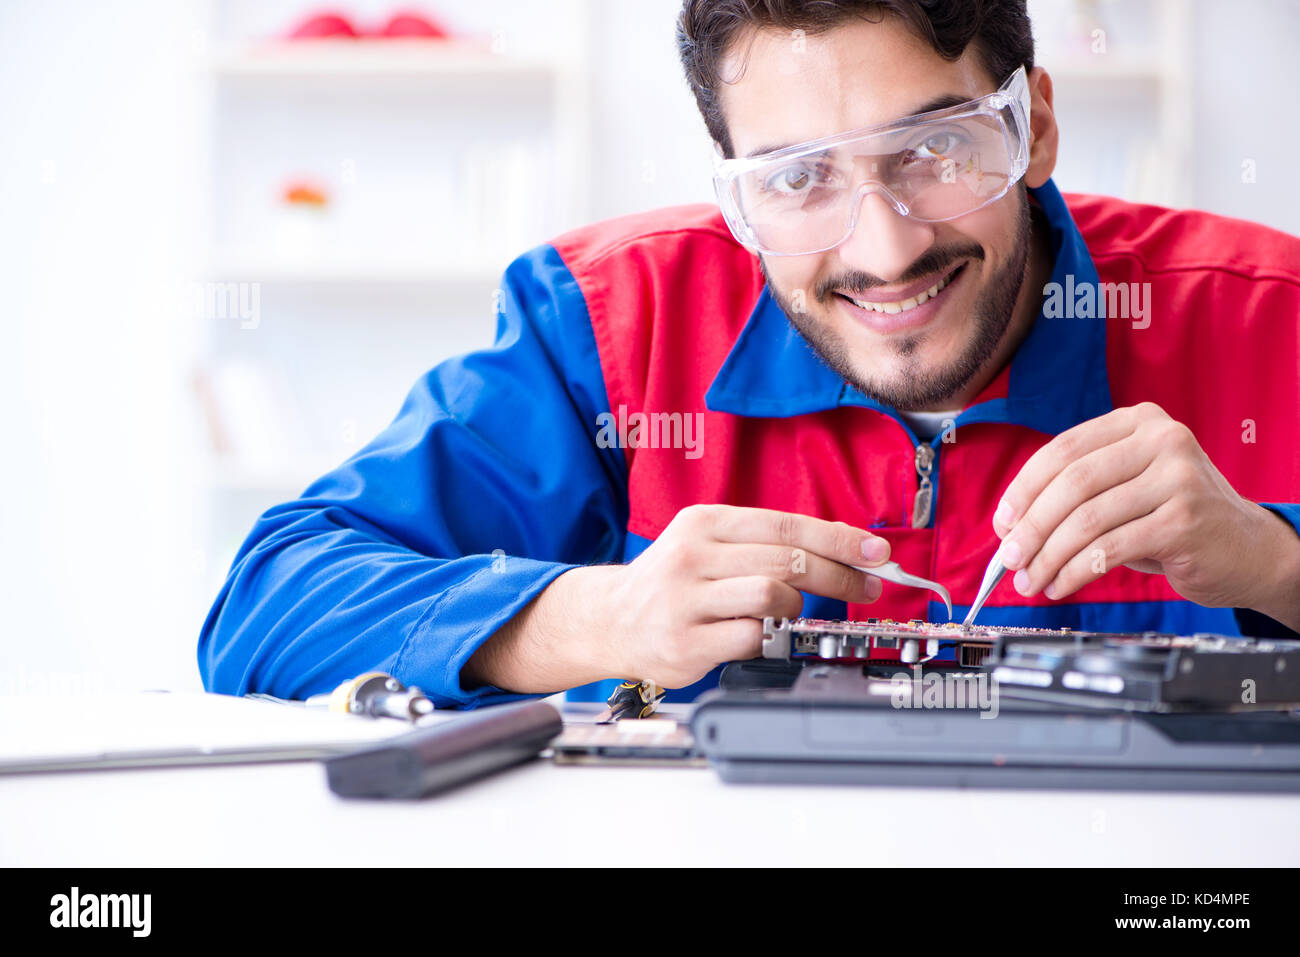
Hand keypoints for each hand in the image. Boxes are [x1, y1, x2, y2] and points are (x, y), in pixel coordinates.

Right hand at [604, 504, 890, 687]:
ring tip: (786, 611)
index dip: (839, 539)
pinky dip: (769, 637)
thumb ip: (765, 543)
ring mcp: (686, 600)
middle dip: (840, 574)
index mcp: (703, 523)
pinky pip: (752, 637)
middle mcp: (692, 556)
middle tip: (867, 586)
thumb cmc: (673, 582)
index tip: (875, 552)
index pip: (786, 525)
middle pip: (788, 560)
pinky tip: (760, 633)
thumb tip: (842, 548)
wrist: (611, 620)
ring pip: (772, 596)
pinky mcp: (686, 642)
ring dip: (795, 607)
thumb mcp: (709, 545)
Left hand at [992, 402, 1299, 626]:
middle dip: (1031, 527)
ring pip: (1087, 519)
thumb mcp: (1127, 490)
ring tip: (1031, 581)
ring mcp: (1177, 479)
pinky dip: (1075, 571)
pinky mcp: (1184, 521)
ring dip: (1049, 556)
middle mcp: (1161, 441)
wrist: (1249, 549)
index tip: (1002, 522)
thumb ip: (1078, 493)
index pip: (1063, 450)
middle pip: (1071, 484)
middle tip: (1009, 559)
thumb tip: (1012, 525)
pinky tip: (1062, 585)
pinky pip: (1109, 549)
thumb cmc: (1176, 519)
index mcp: (1137, 423)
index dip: (1023, 488)